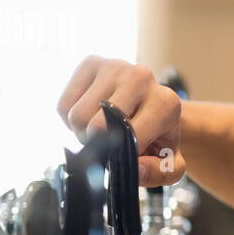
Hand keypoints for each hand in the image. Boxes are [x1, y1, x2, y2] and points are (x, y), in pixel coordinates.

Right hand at [56, 56, 185, 186]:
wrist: (155, 108)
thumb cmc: (160, 137)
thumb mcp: (170, 164)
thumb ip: (157, 172)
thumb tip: (136, 168)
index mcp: (165, 103)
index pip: (127, 136)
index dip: (120, 155)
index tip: (126, 154)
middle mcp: (142, 77)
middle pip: (94, 126)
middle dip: (97, 144)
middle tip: (110, 143)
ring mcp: (115, 66)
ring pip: (76, 116)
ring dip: (82, 132)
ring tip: (102, 130)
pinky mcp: (91, 63)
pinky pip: (63, 105)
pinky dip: (70, 120)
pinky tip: (90, 116)